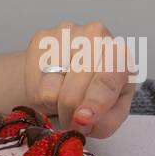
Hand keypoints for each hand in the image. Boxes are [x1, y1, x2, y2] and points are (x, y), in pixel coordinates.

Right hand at [23, 21, 136, 138]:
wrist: (70, 66)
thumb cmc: (99, 89)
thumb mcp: (114, 111)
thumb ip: (106, 122)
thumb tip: (83, 122)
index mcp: (119, 54)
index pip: (106, 82)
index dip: (94, 103)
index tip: (83, 119)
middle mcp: (95, 36)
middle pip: (73, 93)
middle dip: (71, 115)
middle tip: (75, 118)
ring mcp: (65, 33)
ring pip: (50, 91)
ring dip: (56, 106)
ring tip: (64, 97)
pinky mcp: (40, 39)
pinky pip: (34, 86)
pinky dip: (40, 97)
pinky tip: (51, 86)